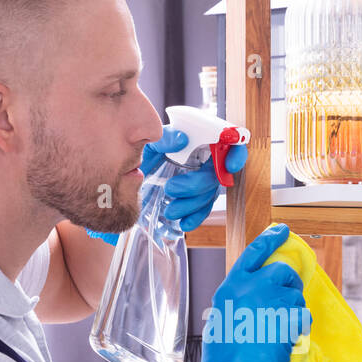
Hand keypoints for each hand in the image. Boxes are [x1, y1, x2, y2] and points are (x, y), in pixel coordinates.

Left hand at [84, 127, 249, 246]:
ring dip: (192, 205)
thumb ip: (165, 138)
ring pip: (209, 195)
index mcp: (198, 142)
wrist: (126, 179)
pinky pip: (203, 211)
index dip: (235, 154)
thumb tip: (181, 138)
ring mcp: (201, 182)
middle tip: (171, 189)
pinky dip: (194, 218)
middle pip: (216, 176)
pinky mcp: (194, 200)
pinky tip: (184, 223)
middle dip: (195, 186)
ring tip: (169, 210)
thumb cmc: (141, 155)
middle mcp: (204, 162)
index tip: (229, 166)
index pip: (229, 143)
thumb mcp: (149, 144)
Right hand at [196, 222, 309, 361]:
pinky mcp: (289, 316)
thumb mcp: (222, 318)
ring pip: (296, 296)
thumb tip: (256, 295)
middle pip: (283, 272)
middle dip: (289, 287)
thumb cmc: (224, 358)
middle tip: (283, 307)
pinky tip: (283, 340)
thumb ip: (239, 299)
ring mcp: (271, 300)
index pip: (254, 251)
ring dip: (293, 313)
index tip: (283, 230)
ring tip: (276, 332)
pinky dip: (298, 328)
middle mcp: (251, 286)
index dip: (271, 238)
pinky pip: (303, 315)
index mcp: (231, 286)